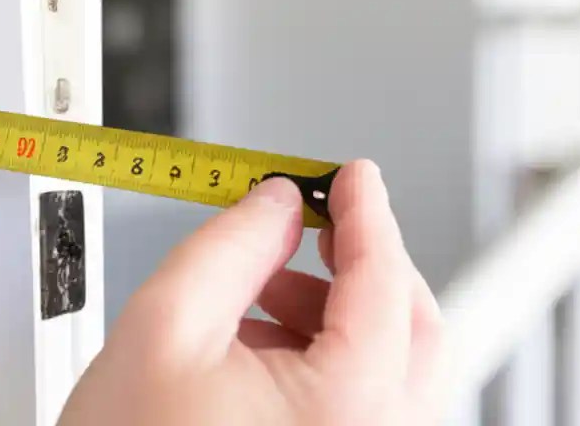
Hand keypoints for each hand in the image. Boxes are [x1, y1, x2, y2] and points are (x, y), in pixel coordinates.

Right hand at [59, 160, 444, 424]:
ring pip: (397, 366)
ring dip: (344, 312)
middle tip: (318, 224)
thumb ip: (231, 246)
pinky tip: (271, 344)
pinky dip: (336, 359)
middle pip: (415, 327)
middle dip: (366, 263)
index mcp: (345, 410)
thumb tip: (276, 204)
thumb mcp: (164, 325)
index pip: (382, 282)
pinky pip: (372, 404)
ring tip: (266, 292)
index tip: (351, 176)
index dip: (366, 213)